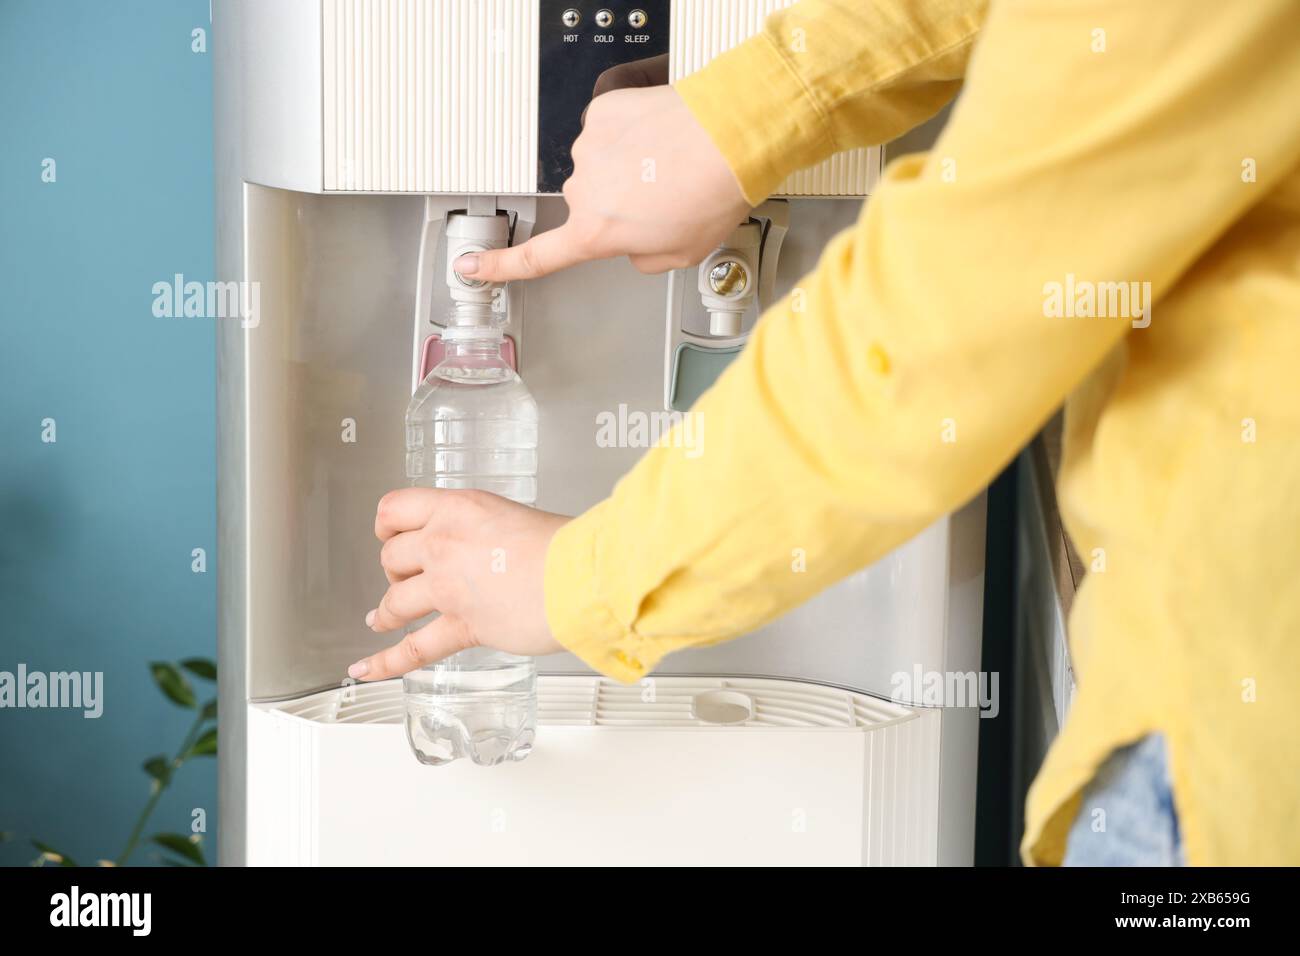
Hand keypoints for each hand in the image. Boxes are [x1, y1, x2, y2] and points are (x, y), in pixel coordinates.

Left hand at [347, 489, 570, 680]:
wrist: (582, 576)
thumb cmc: (566, 548)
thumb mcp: (515, 518)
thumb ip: (488, 533)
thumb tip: (484, 552)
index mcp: (458, 509)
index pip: (395, 508)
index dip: (388, 525)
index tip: (390, 534)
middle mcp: (444, 543)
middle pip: (391, 556)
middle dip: (395, 569)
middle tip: (406, 577)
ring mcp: (447, 586)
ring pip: (394, 600)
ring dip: (386, 611)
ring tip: (382, 618)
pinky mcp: (461, 626)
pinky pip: (413, 648)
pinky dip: (384, 662)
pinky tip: (366, 669)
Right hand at [453, 85, 749, 280]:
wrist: (730, 137)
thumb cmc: (711, 195)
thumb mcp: (679, 255)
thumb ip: (643, 257)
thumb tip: (635, 245)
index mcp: (596, 232)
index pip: (537, 257)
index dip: (501, 266)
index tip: (473, 266)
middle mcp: (584, 190)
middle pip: (588, 203)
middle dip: (618, 204)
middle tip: (661, 198)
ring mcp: (591, 147)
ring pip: (602, 164)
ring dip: (628, 165)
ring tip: (668, 166)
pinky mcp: (605, 111)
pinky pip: (612, 128)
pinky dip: (633, 133)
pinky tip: (661, 139)